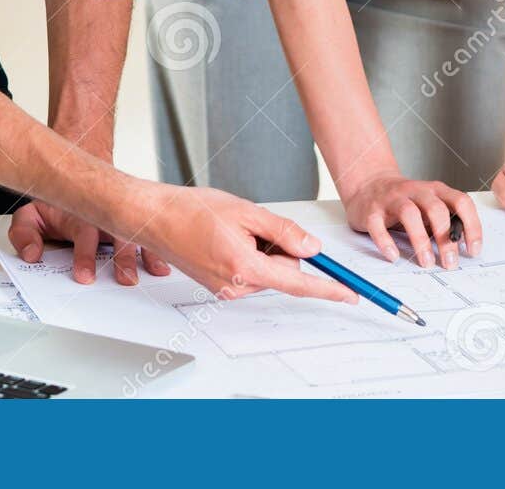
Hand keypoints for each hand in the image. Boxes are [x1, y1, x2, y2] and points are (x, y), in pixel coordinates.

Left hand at [8, 199, 170, 284]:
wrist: (78, 171)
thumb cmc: (56, 205)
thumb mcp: (30, 216)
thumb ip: (24, 234)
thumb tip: (32, 254)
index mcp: (79, 214)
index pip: (83, 233)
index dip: (85, 255)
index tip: (85, 276)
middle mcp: (103, 214)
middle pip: (116, 232)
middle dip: (122, 257)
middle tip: (126, 279)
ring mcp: (119, 217)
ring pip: (137, 229)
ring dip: (146, 251)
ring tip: (154, 270)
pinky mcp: (131, 222)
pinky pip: (148, 232)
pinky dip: (157, 248)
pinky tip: (163, 263)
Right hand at [135, 184, 359, 302]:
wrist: (154, 217)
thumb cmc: (191, 210)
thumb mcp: (246, 212)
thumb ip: (284, 231)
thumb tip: (312, 249)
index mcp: (245, 268)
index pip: (297, 282)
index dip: (328, 288)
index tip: (349, 295)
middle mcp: (236, 286)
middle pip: (283, 270)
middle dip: (279, 247)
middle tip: (251, 224)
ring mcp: (226, 289)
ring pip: (267, 270)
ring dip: (261, 249)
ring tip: (232, 230)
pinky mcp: (219, 286)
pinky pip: (250, 271)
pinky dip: (249, 254)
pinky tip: (226, 238)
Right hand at [343, 173, 480, 268]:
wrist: (369, 184)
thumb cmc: (405, 200)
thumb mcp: (429, 205)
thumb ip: (446, 220)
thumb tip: (464, 246)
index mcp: (435, 190)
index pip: (461, 202)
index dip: (471, 226)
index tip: (473, 250)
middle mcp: (416, 191)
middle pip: (436, 209)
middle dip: (446, 238)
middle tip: (450, 262)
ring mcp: (392, 199)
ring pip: (409, 214)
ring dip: (420, 241)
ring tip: (427, 262)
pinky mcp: (372, 211)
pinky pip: (378, 225)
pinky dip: (386, 242)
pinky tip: (394, 256)